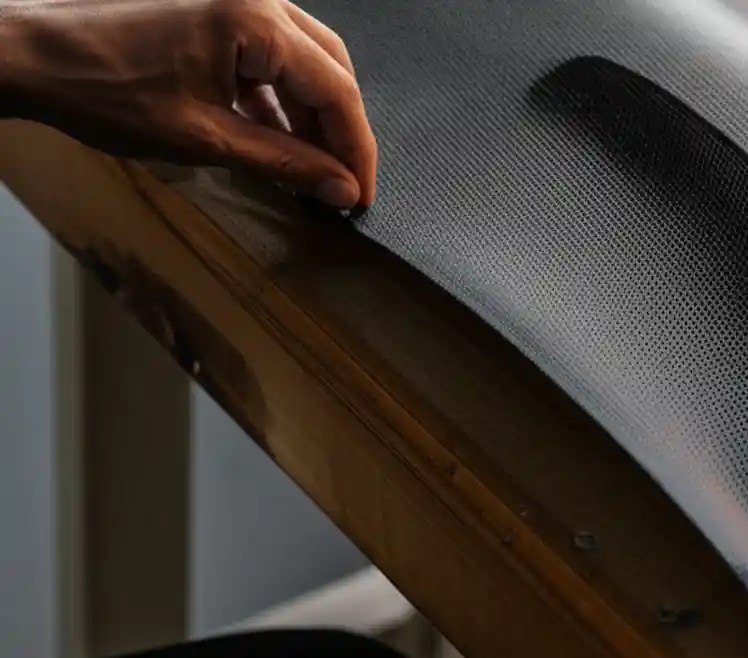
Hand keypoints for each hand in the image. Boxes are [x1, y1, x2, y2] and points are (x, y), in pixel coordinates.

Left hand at [0, 0, 375, 207]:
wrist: (34, 59)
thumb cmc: (103, 88)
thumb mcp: (205, 138)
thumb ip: (284, 162)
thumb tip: (339, 187)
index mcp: (255, 20)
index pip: (336, 89)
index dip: (355, 148)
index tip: (359, 193)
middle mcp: (255, 0)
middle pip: (330, 68)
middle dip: (340, 130)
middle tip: (344, 183)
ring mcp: (236, 4)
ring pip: (304, 62)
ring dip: (312, 116)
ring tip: (312, 169)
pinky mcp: (216, 16)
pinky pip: (270, 57)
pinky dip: (281, 100)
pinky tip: (278, 140)